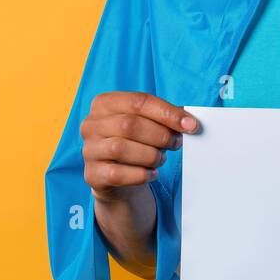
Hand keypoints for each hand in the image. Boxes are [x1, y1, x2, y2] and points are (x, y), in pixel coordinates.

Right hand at [80, 92, 199, 202]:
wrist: (117, 178)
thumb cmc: (136, 142)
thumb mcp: (147, 124)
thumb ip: (165, 118)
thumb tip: (189, 122)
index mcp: (105, 103)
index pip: (139, 101)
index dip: (168, 113)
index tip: (191, 125)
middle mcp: (91, 124)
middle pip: (130, 124)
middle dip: (160, 135)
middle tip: (176, 144)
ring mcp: (89, 150)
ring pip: (121, 148)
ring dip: (151, 155)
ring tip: (160, 159)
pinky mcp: (92, 174)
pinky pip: (118, 174)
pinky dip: (141, 175)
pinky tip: (151, 174)